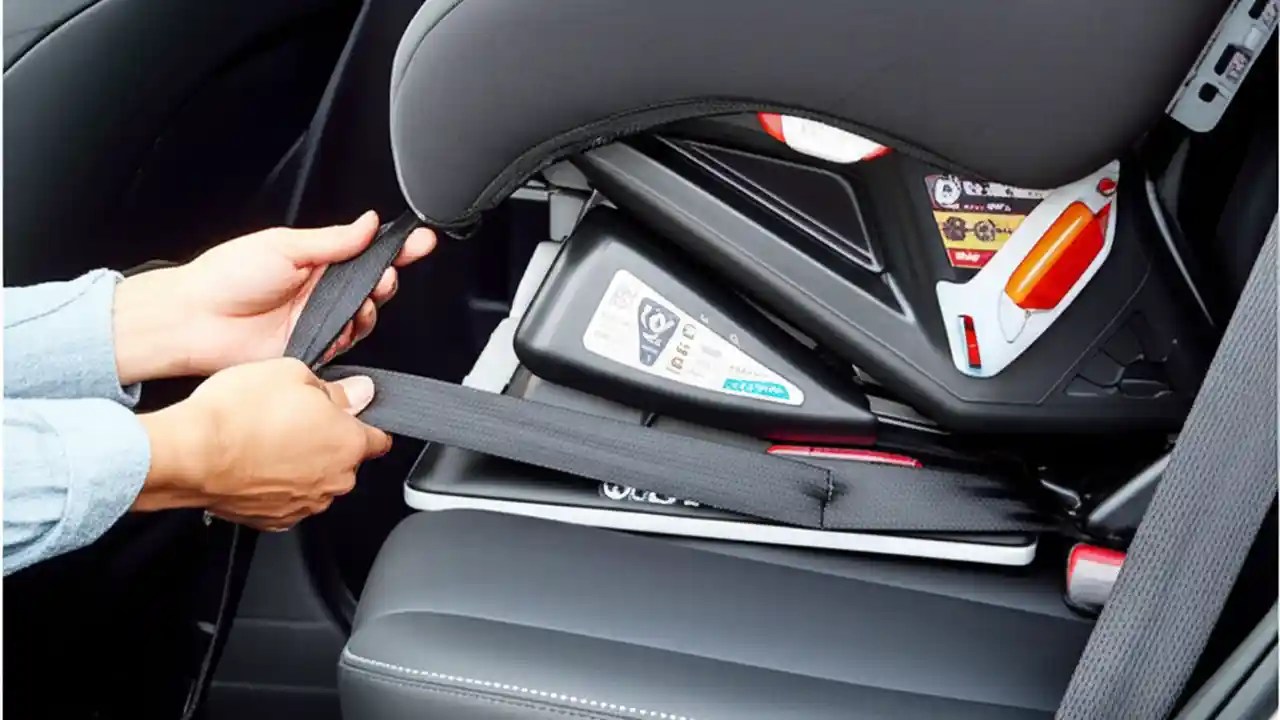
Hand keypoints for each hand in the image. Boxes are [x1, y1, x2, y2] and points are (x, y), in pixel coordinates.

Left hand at [114, 212, 435, 383]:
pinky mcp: (313, 348)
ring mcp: (318, 320)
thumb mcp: (283, 245)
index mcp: (316, 259)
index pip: (366, 250)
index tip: (421, 241)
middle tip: (384, 275)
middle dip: (387, 278)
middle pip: (373, 285)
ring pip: (366, 315)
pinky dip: (351, 335)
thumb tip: (368, 223)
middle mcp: (321, 290)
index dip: (397, 247)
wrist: (195, 321)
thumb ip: (332, 239)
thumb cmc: (226, 277)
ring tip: (360, 302)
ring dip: (370, 308)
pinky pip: (347, 343)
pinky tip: (342, 327)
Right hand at [134, 358, 391, 530]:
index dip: (365, 424)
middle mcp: (333, 481)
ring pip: (315, 480)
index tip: (352, 418)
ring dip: (301, 464)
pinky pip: (286, 498)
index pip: (378, 439)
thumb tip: (359, 392)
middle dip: (327, 441)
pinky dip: (275, 484)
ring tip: (267, 439)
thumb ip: (335, 389)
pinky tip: (254, 463)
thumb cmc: (238, 413)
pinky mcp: (273, 519)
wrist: (189, 453)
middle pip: (344, 460)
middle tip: (294, 419)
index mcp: (348, 444)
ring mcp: (304, 504)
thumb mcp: (293, 374)